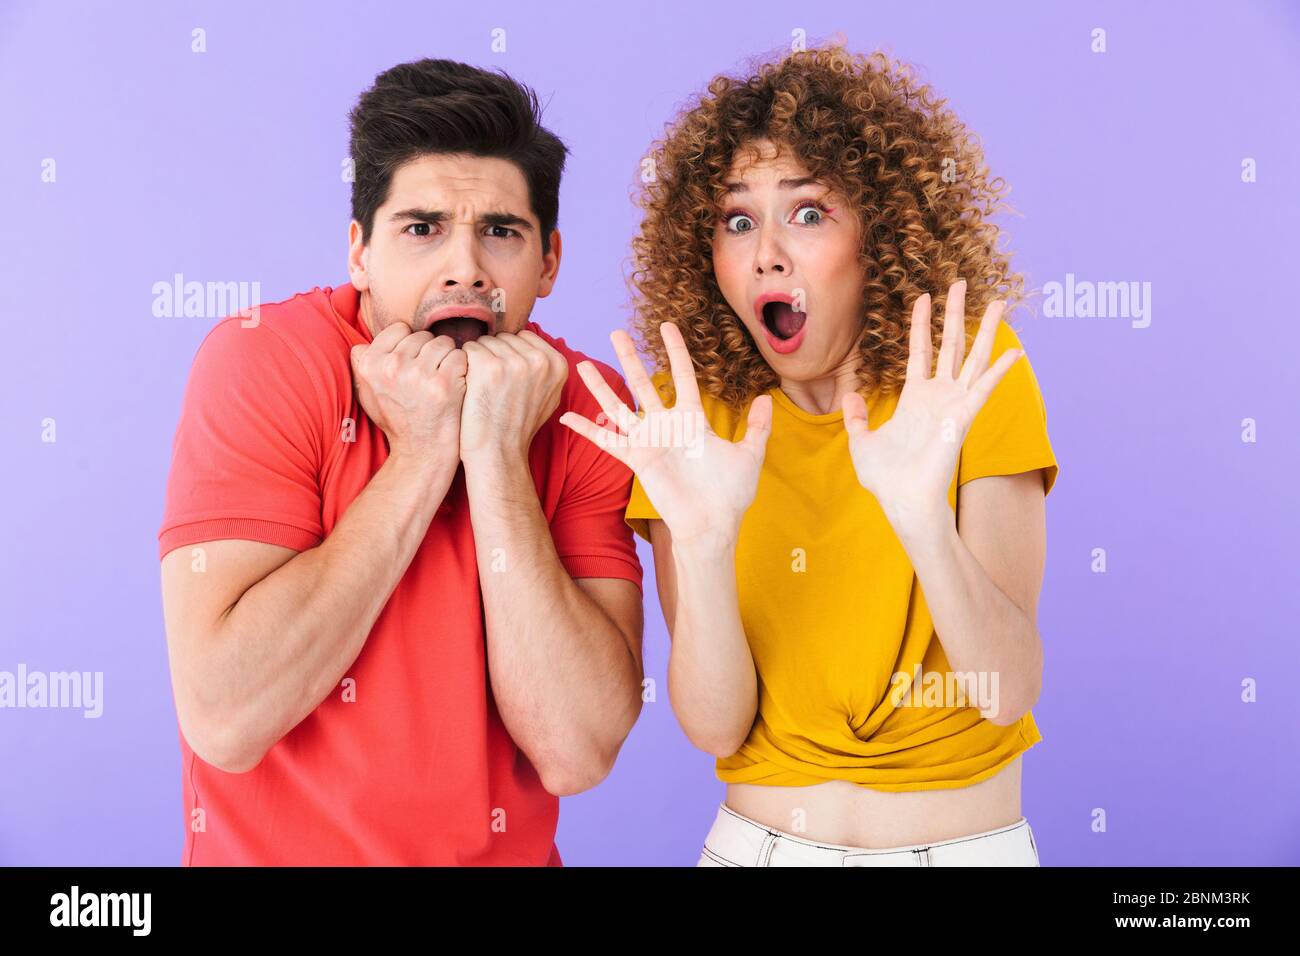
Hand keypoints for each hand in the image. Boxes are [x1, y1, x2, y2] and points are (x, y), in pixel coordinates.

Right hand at [350, 321, 465, 471]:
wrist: (422, 454)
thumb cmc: (399, 421)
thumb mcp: (368, 395)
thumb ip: (362, 367)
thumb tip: (361, 346)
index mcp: (370, 364)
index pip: (400, 329)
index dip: (410, 346)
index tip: (412, 367)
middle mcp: (391, 366)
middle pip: (423, 335)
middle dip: (430, 353)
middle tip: (428, 380)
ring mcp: (418, 374)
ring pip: (443, 343)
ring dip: (448, 360)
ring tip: (441, 383)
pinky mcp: (444, 383)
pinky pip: (460, 356)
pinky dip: (463, 369)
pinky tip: (456, 387)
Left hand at [459, 330, 567, 464]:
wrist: (498, 454)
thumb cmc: (517, 427)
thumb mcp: (547, 397)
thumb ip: (545, 370)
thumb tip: (535, 347)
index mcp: (558, 364)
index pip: (523, 337)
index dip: (510, 357)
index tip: (509, 382)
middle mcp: (539, 360)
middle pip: (504, 338)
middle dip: (495, 356)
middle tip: (495, 389)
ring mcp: (514, 363)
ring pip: (485, 342)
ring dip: (478, 361)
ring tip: (484, 390)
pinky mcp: (488, 367)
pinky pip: (468, 349)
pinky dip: (464, 366)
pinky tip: (471, 387)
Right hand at [559, 321, 771, 549]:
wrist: (712, 524)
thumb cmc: (731, 494)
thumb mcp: (749, 454)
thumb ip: (757, 427)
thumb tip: (768, 398)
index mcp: (693, 421)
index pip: (682, 376)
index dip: (675, 351)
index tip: (667, 326)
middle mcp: (667, 427)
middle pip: (643, 384)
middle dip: (630, 358)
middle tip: (617, 332)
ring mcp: (649, 443)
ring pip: (619, 407)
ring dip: (601, 386)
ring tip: (582, 364)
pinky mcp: (637, 460)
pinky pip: (607, 442)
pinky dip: (586, 430)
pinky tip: (565, 418)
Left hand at [842, 279, 1021, 531]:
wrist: (901, 501)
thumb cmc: (885, 479)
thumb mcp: (861, 442)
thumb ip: (857, 418)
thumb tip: (851, 395)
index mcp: (914, 399)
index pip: (920, 351)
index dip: (921, 325)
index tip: (924, 298)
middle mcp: (938, 397)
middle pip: (951, 345)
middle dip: (955, 313)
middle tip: (962, 283)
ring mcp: (953, 405)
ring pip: (974, 358)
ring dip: (987, 330)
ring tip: (999, 302)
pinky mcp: (963, 417)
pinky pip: (985, 389)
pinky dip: (1001, 371)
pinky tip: (1017, 353)